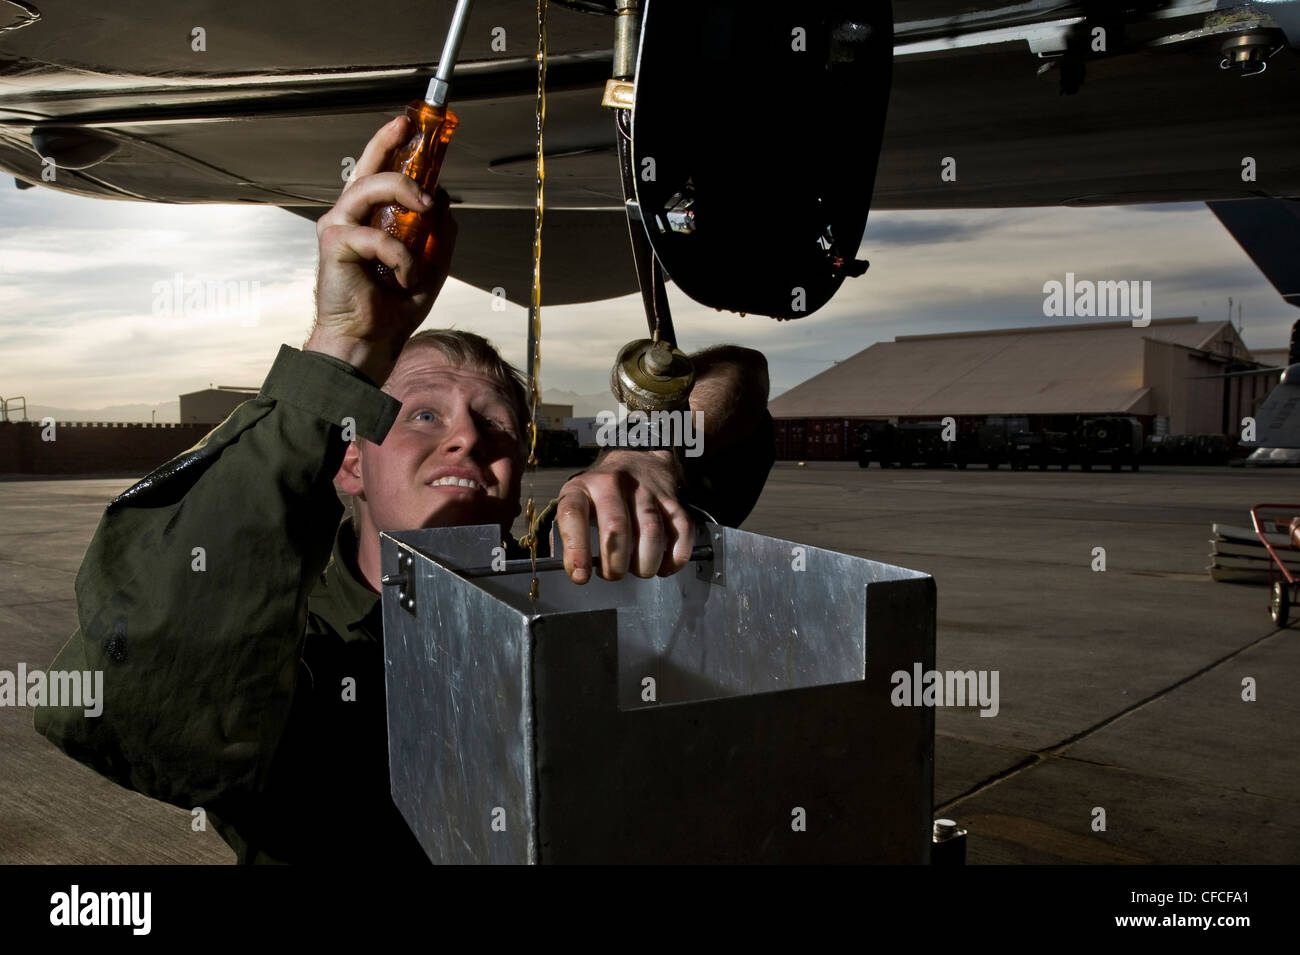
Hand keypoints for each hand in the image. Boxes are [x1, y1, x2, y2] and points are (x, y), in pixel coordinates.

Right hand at [306, 115, 457, 383]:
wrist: (369, 341)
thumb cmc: (390, 308)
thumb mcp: (429, 265)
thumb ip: (437, 233)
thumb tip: (444, 200)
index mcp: (368, 219)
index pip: (375, 171)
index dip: (387, 144)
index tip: (405, 123)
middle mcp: (348, 217)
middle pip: (365, 166)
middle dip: (390, 148)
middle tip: (417, 151)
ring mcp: (338, 227)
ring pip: (369, 187)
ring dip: (404, 194)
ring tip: (426, 210)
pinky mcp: (335, 244)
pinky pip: (378, 236)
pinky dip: (402, 258)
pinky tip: (405, 279)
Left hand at [554, 449, 694, 583]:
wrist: (638, 458)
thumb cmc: (603, 490)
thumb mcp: (577, 500)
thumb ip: (569, 533)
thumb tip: (575, 569)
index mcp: (583, 487)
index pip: (574, 515)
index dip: (576, 549)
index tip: (581, 575)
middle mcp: (613, 484)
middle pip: (616, 527)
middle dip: (615, 563)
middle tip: (614, 573)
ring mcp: (646, 491)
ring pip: (650, 532)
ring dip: (645, 563)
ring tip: (639, 570)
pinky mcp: (672, 500)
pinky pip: (681, 531)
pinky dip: (675, 557)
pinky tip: (664, 566)